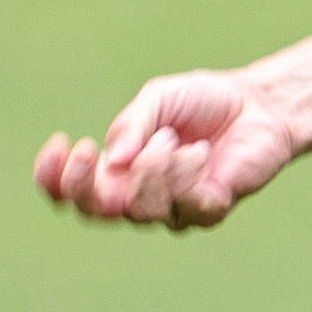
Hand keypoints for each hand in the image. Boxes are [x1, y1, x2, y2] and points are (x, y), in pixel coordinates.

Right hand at [33, 69, 300, 229]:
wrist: (258, 103)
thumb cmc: (203, 101)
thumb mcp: (158, 99)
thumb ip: (132, 125)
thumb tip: (113, 160)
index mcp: (118, 170)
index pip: (71, 192)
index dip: (53, 179)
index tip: (59, 144)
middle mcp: (139, 196)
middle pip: (95, 213)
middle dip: (87, 186)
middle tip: (94, 152)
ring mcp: (173, 208)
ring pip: (141, 210)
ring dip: (152, 169)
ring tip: (172, 139)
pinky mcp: (208, 211)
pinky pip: (185, 206)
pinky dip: (187, 174)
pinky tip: (200, 153)